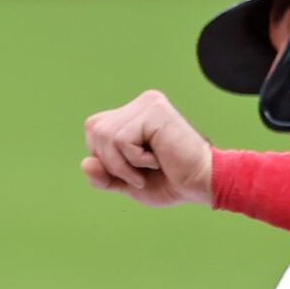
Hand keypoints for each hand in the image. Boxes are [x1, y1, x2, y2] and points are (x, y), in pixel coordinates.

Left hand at [79, 89, 215, 208]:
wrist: (204, 184)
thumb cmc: (172, 182)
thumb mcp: (128, 183)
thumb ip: (104, 176)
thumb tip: (85, 163)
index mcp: (134, 114)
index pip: (94, 128)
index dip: (104, 156)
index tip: (133, 168)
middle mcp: (141, 103)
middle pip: (95, 129)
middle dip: (111, 161)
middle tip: (140, 172)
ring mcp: (148, 103)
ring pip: (106, 135)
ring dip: (123, 164)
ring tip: (150, 167)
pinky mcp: (154, 110)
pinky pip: (121, 139)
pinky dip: (134, 160)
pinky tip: (159, 159)